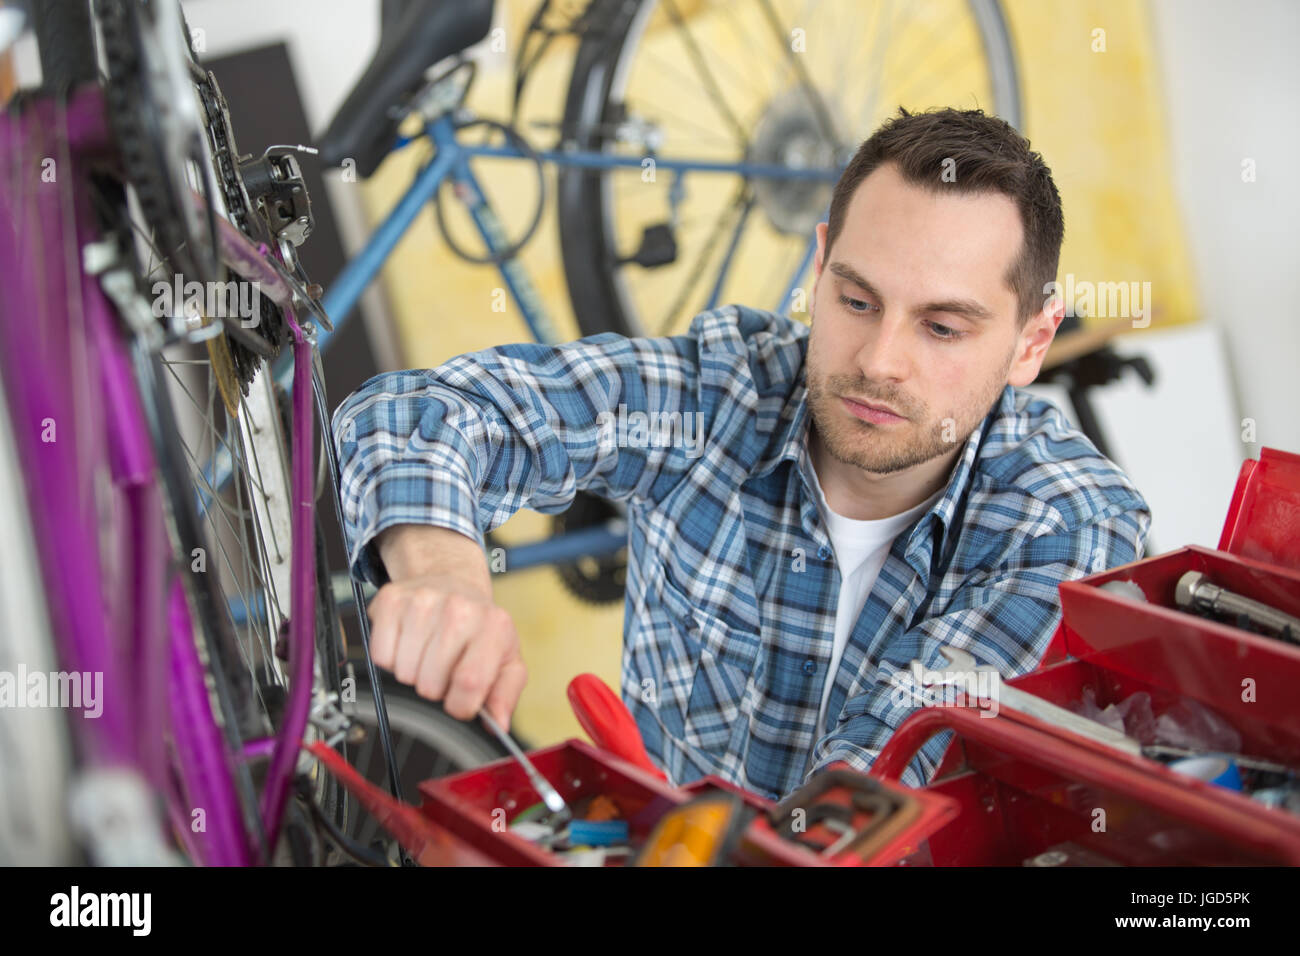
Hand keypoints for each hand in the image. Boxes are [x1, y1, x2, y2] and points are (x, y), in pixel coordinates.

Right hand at [367, 524, 526, 727]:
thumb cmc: (479, 628)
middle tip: (444, 669)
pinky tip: (409, 642)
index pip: (470, 683)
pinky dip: (391, 658)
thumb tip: (498, 723)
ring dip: (413, 673)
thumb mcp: (505, 659)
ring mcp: (423, 601)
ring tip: (428, 653)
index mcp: (494, 626)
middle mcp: (460, 609)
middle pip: (430, 685)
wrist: (452, 583)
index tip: (460, 701)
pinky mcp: (392, 600)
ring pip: (404, 673)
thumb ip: (505, 695)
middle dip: (436, 688)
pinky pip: (380, 655)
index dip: (460, 706)